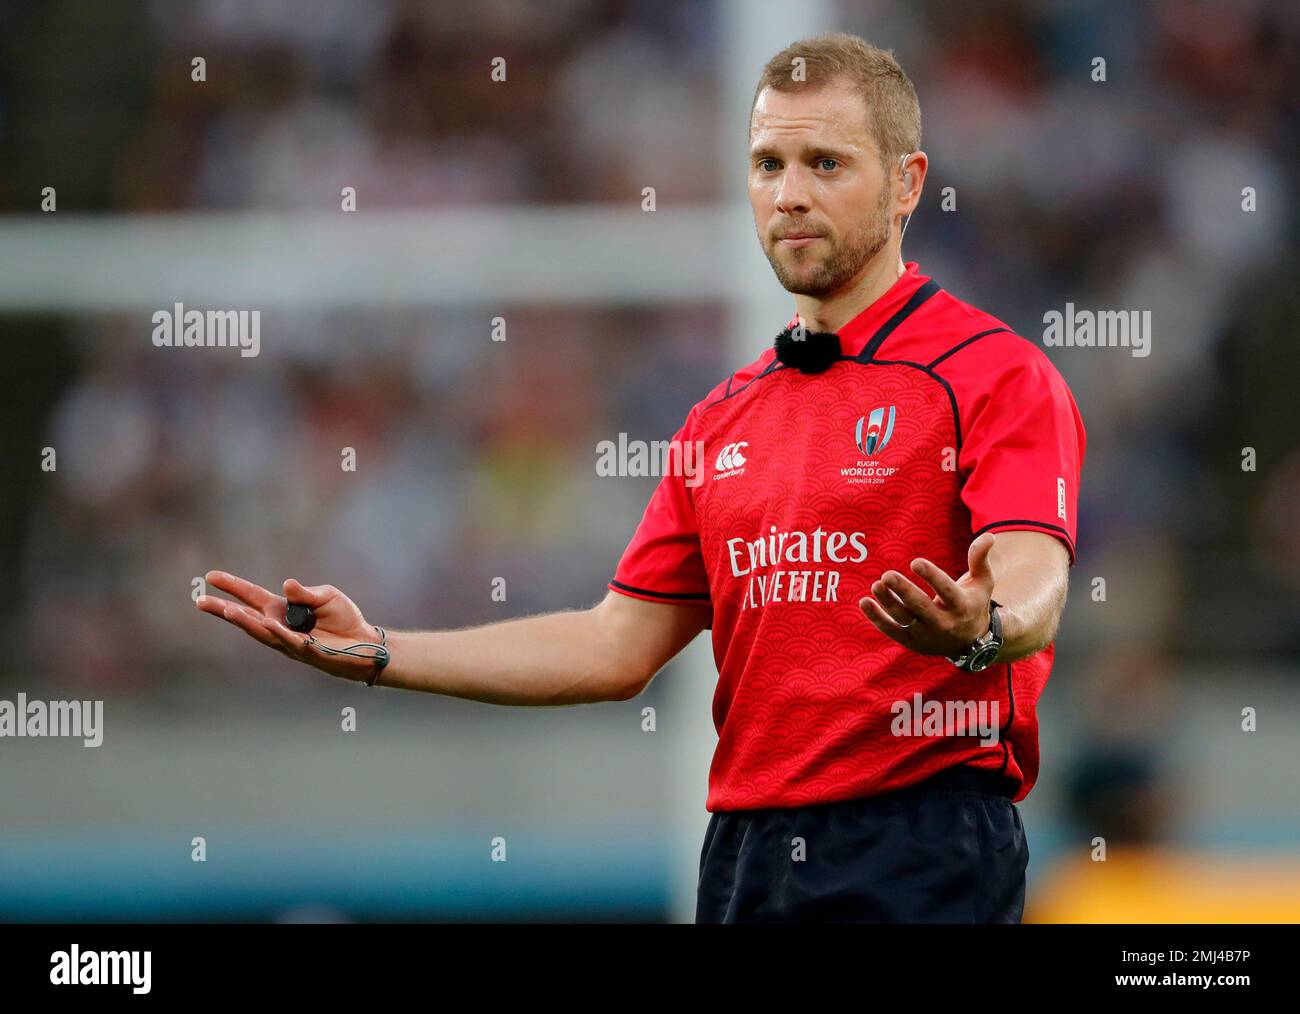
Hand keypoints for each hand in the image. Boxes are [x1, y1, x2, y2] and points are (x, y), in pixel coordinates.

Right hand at [196, 570, 383, 682]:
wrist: (363, 642)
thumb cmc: (342, 619)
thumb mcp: (325, 597)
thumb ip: (304, 592)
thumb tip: (285, 585)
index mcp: (281, 610)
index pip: (251, 596)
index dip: (232, 586)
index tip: (210, 576)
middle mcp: (279, 626)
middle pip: (246, 617)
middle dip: (223, 610)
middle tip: (200, 601)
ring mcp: (289, 641)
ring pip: (262, 632)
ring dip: (245, 622)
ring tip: (227, 610)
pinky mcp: (306, 651)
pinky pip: (290, 641)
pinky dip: (279, 632)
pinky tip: (267, 623)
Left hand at [858, 532, 996, 656]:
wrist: (971, 642)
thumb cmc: (973, 603)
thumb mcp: (982, 582)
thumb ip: (980, 559)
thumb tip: (988, 536)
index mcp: (961, 606)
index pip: (945, 590)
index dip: (931, 576)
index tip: (915, 562)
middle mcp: (944, 623)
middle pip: (921, 607)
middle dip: (903, 591)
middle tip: (887, 575)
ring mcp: (926, 635)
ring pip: (904, 619)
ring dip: (888, 602)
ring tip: (876, 585)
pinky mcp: (912, 642)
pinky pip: (892, 630)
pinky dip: (877, 618)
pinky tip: (864, 602)